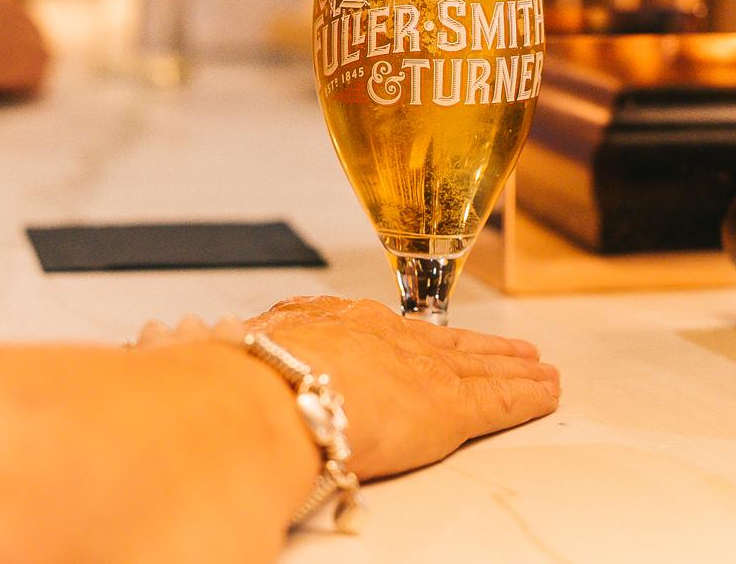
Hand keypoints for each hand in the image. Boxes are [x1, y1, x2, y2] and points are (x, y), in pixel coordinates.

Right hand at [141, 297, 560, 479]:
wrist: (266, 396)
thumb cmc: (242, 383)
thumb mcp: (237, 361)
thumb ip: (235, 364)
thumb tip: (187, 365)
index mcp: (334, 326)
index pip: (388, 331)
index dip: (415, 336)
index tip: (429, 335)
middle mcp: (386, 338)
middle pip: (444, 343)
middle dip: (479, 346)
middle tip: (510, 347)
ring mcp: (422, 370)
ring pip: (480, 367)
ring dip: (511, 368)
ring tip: (539, 368)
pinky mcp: (451, 408)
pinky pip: (501, 401)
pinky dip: (528, 397)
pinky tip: (548, 393)